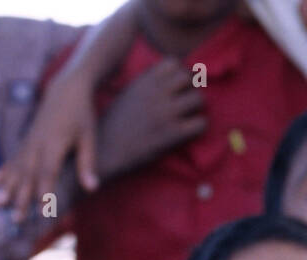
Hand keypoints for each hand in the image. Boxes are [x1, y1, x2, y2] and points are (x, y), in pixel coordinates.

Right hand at [0, 71, 99, 217]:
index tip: (42, 212)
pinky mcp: (27, 139)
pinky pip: (13, 157)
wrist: (67, 89)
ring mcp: (29, 141)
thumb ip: (88, 163)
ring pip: (16, 167)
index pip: (47, 173)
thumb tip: (91, 188)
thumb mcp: (89, 138)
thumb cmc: (82, 115)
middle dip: (21, 197)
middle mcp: (37, 143)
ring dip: (7, 187)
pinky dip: (4, 170)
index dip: (44, 192)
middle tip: (15, 219)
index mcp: (54, 144)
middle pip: (28, 175)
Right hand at [94, 58, 205, 182]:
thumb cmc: (115, 124)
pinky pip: (200, 124)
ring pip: (198, 99)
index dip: (179, 74)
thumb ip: (146, 84)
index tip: (176, 87)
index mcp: (143, 80)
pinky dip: (199, 128)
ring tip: (189, 118)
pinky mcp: (172, 134)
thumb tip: (165, 80)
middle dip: (191, 89)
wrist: (106, 150)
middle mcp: (156, 92)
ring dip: (197, 109)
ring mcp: (165, 112)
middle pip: (189, 78)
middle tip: (186, 104)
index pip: (173, 63)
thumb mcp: (128, 94)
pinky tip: (189, 133)